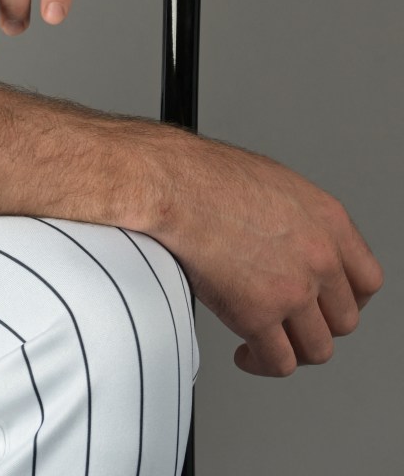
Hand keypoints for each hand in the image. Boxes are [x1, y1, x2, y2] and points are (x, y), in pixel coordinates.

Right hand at [154, 128, 384, 376]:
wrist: (174, 186)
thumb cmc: (207, 176)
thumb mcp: (275, 184)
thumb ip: (300, 221)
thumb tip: (294, 244)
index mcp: (329, 220)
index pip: (368, 280)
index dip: (350, 299)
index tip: (330, 305)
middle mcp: (320, 257)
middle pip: (345, 320)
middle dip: (318, 326)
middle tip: (293, 323)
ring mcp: (292, 289)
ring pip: (317, 349)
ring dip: (293, 350)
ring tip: (269, 343)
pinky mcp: (258, 315)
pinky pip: (278, 362)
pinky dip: (262, 365)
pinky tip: (247, 353)